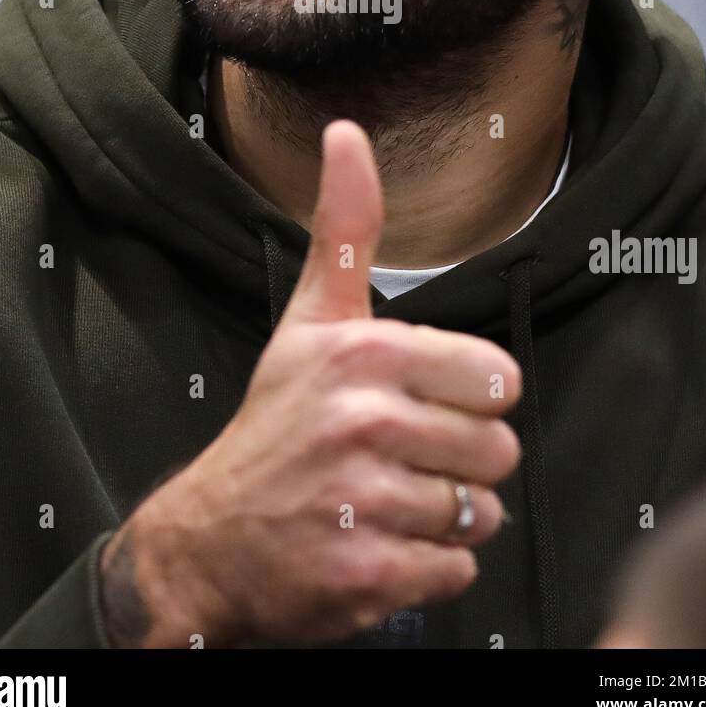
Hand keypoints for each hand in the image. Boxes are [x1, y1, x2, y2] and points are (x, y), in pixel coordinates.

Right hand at [99, 120, 521, 646]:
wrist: (206, 539)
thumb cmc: (275, 422)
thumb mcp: (309, 319)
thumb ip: (344, 228)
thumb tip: (346, 130)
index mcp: (364, 352)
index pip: (498, 379)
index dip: (468, 397)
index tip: (421, 403)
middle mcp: (364, 421)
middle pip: (498, 450)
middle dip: (461, 462)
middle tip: (400, 459)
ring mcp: (363, 501)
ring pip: (480, 514)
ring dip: (443, 518)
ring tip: (385, 502)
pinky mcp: (366, 576)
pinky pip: (457, 570)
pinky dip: (429, 568)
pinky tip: (378, 544)